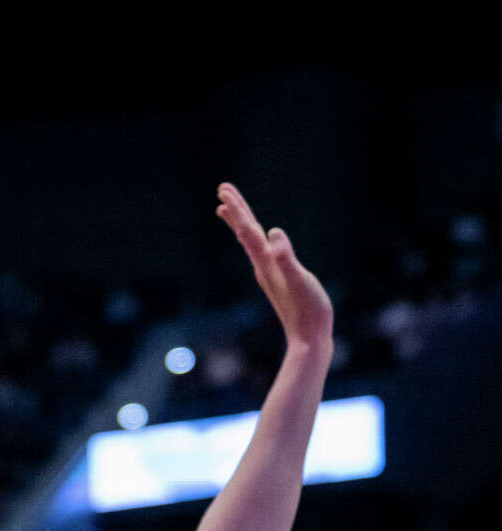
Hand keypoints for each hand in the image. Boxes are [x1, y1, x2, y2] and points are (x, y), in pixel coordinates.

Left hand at [216, 182, 332, 348]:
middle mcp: (263, 266)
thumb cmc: (308, 310)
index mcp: (266, 263)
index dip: (238, 209)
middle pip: (245, 232)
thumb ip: (285, 257)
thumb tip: (272, 234)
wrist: (308, 339)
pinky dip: (253, 240)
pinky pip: (260, 253)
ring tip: (227, 210)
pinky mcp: (277, 280)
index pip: (248, 230)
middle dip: (235, 210)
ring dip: (240, 224)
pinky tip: (255, 241)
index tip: (224, 191)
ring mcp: (268, 273)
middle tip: (222, 189)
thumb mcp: (300, 280)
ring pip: (250, 242)